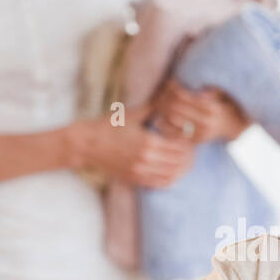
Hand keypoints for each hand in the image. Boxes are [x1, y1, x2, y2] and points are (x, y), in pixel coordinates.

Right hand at [69, 102, 196, 186]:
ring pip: (171, 176)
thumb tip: (168, 95)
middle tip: (193, 152)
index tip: (191, 139)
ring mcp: (140, 172)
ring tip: (186, 163)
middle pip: (178, 162)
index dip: (189, 144)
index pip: (179, 147)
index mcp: (148, 142)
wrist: (87, 144)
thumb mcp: (132, 114)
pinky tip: (173, 172)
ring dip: (182, 170)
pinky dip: (170, 179)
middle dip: (188, 158)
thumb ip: (153, 107)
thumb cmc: (109, 126)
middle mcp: (146, 159)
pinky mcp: (134, 179)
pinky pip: (159, 184)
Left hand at [148, 79, 250, 143]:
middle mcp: (206, 122)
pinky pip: (176, 135)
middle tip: (159, 92)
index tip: (168, 82)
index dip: (174, 88)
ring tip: (157, 103)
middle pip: (178, 108)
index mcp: (211, 108)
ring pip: (175, 120)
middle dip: (166, 98)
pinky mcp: (194, 142)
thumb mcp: (221, 95)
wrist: (230, 127)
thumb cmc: (221, 105)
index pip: (186, 96)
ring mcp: (200, 133)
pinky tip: (159, 119)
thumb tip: (200, 86)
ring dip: (163, 111)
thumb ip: (212, 89)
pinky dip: (165, 127)